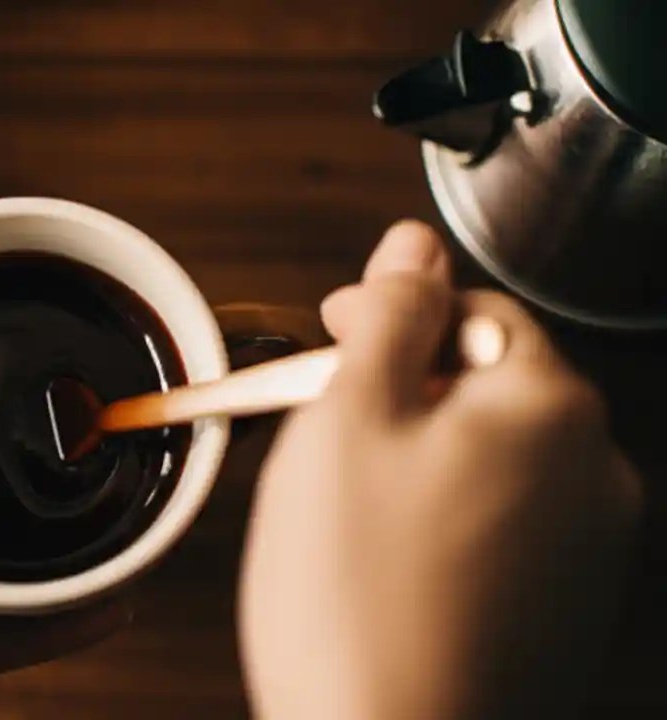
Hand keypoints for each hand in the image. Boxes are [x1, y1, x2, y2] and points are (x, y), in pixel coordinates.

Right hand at [240, 222, 642, 719]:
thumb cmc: (359, 599)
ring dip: (421, 453)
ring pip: (491, 456)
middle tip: (323, 422)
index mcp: (548, 405)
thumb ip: (388, 317)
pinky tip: (385, 558)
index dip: (393, 312)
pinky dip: (444, 518)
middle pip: (487, 383)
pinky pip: (501, 525)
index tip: (334, 329)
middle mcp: (595, 470)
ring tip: (346, 502)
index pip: (474, 308)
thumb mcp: (347, 420)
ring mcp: (588, 546)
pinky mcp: (564, 605)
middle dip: (403, 386)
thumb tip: (413, 244)